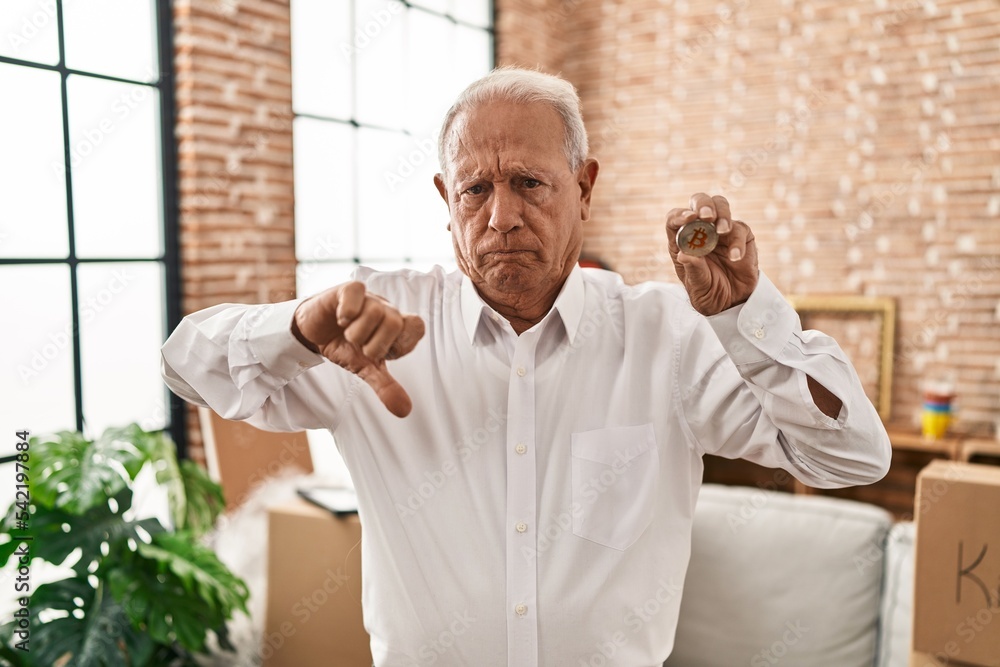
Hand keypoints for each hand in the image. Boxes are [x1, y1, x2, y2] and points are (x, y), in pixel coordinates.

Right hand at [292, 282, 424, 417]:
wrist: (314, 332)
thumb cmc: (346, 347)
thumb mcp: (365, 370)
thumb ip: (385, 387)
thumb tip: (405, 411)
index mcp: (397, 327)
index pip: (417, 326)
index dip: (400, 343)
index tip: (381, 354)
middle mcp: (386, 309)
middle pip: (395, 322)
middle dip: (373, 344)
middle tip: (360, 346)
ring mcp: (368, 298)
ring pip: (375, 311)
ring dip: (356, 332)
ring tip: (347, 333)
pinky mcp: (348, 290)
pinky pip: (357, 293)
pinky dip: (347, 312)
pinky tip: (341, 318)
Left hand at [666, 193, 758, 315]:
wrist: (732, 302)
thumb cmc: (708, 292)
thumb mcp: (698, 286)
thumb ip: (693, 270)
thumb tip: (684, 254)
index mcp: (682, 240)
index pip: (674, 219)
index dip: (679, 215)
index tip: (688, 218)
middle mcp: (700, 229)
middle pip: (698, 202)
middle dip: (702, 204)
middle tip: (707, 216)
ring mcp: (720, 230)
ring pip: (721, 205)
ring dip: (722, 214)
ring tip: (722, 231)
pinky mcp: (741, 235)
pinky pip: (740, 229)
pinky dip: (737, 242)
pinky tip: (735, 257)